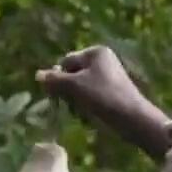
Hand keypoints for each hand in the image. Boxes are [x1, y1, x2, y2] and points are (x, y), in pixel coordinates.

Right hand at [36, 45, 162, 149]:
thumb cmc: (103, 97)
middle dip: (68, 92)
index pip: (65, 63)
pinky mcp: (111, 94)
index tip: (60, 96)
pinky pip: (90, 98)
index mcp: (96, 52)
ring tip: (82, 113)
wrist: (133, 118)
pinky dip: (86, 107)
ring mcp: (108, 78)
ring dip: (76, 102)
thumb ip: (54, 80)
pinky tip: (89, 117)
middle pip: (72, 76)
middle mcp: (103, 61)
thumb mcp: (75, 86)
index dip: (60, 79)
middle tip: (72, 106)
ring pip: (80, 89)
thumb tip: (38, 75)